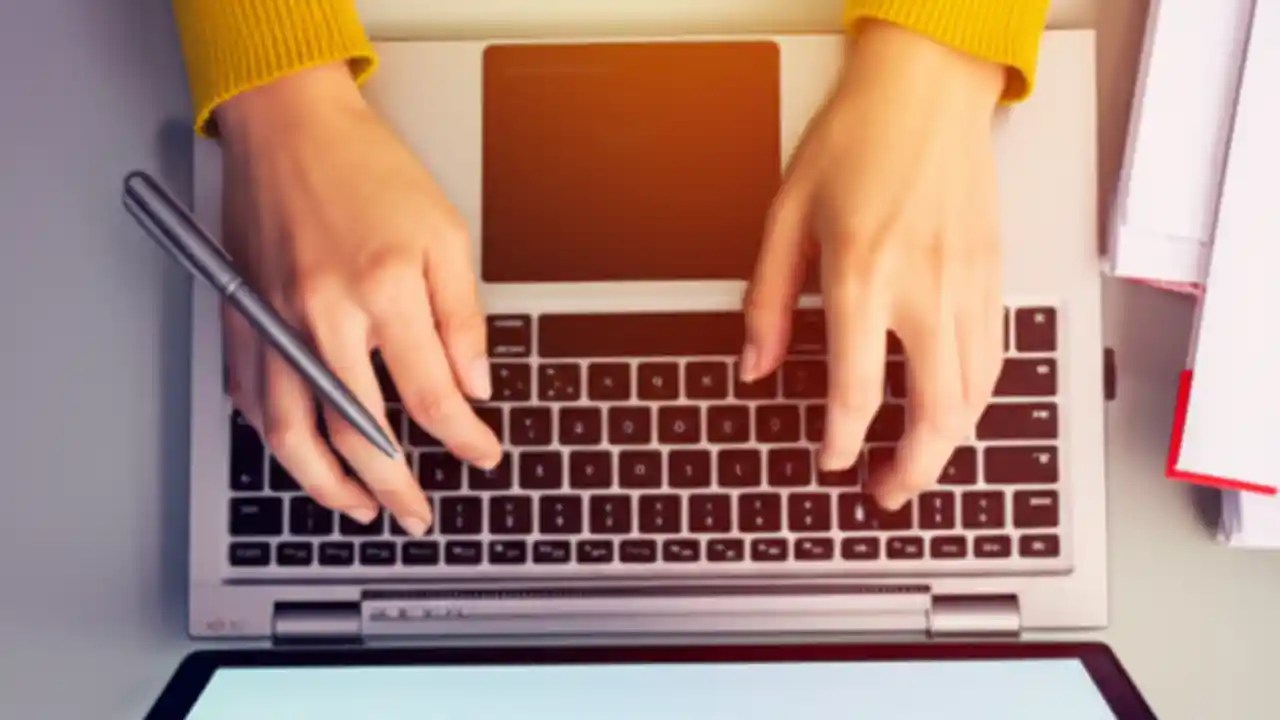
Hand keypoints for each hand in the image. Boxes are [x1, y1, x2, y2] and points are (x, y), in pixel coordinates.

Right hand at [217, 63, 500, 534]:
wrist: (290, 126)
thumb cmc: (367, 170)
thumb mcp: (445, 234)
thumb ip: (463, 317)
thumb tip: (476, 386)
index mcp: (383, 293)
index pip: (431, 398)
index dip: (464, 439)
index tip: (483, 454)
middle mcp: (323, 317)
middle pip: (360, 435)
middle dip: (395, 488)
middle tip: (417, 514)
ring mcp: (273, 322)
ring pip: (293, 435)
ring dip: (327, 486)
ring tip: (358, 509)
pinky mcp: (241, 318)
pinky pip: (251, 400)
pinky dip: (276, 439)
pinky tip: (301, 455)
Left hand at [743, 22, 1005, 509]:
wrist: (926, 88)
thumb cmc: (855, 139)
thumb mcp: (785, 215)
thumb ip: (767, 301)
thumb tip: (756, 366)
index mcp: (861, 272)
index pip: (857, 389)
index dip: (842, 442)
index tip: (830, 461)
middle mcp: (923, 286)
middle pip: (935, 412)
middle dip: (911, 470)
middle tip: (886, 493)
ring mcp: (967, 283)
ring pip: (975, 395)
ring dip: (948, 446)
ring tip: (916, 466)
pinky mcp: (993, 274)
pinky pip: (995, 357)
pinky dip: (975, 401)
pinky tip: (952, 413)